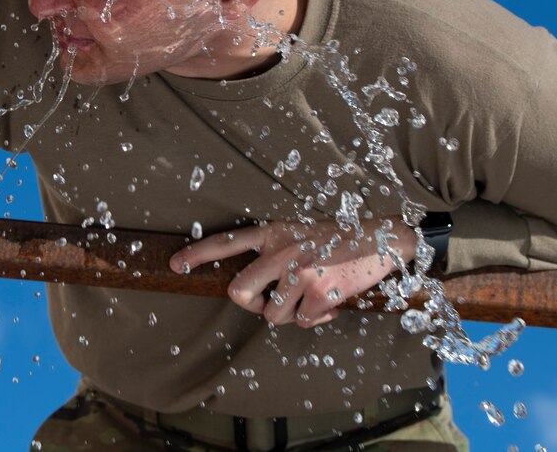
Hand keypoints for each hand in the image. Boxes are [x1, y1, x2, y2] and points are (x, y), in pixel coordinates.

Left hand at [169, 217, 416, 327]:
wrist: (382, 237)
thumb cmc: (337, 240)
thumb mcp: (300, 234)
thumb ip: (275, 255)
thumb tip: (260, 294)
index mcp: (273, 233)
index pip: (227, 242)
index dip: (197, 255)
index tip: (174, 266)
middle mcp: (281, 251)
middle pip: (239, 292)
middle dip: (252, 305)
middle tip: (270, 302)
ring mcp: (299, 272)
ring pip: (273, 315)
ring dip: (292, 314)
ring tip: (313, 295)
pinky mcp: (319, 292)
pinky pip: (304, 322)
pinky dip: (317, 318)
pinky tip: (331, 301)